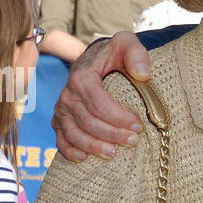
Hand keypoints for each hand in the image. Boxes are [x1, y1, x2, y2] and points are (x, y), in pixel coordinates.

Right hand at [51, 31, 149, 160]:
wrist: (97, 59)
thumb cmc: (114, 53)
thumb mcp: (126, 44)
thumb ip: (136, 53)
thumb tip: (142, 74)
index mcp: (82, 77)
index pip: (99, 103)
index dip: (118, 117)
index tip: (138, 125)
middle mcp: (68, 94)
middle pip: (88, 122)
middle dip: (112, 134)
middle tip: (133, 141)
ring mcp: (62, 109)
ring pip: (74, 134)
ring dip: (93, 147)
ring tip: (114, 154)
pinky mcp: (60, 121)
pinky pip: (61, 140)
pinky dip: (70, 151)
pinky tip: (85, 159)